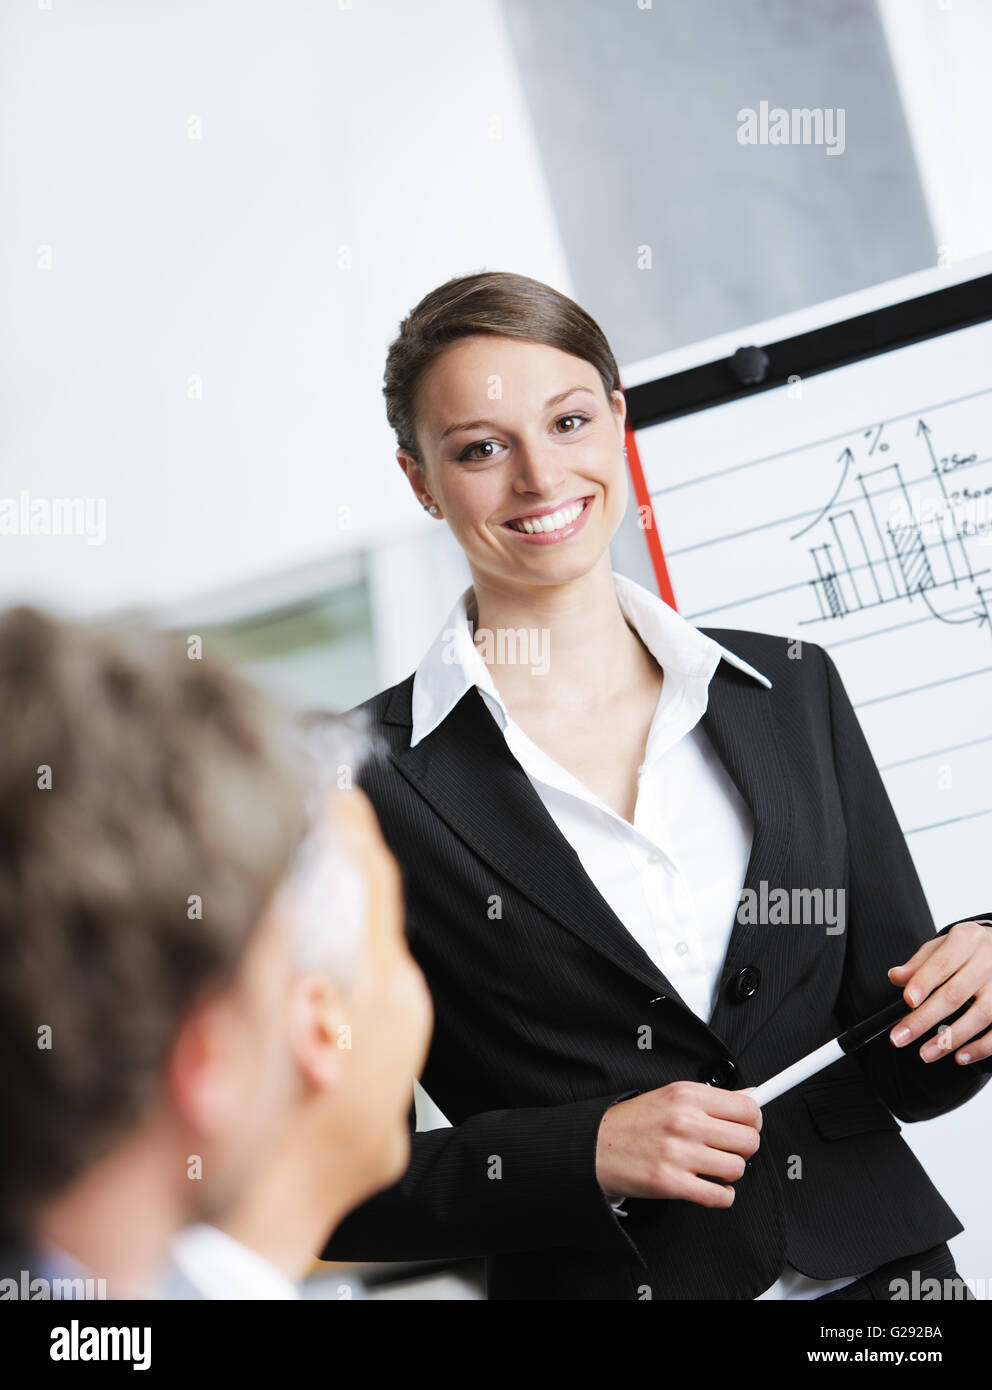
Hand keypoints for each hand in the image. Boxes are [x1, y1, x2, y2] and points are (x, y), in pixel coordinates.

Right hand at [595, 1082, 761, 1207]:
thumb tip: (749, 1095)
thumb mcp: (670, 1096)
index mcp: (686, 1095)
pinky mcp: (671, 1182)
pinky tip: (709, 1187)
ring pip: (737, 1169)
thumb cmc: (632, 1123)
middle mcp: (684, 1121)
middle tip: (729, 1149)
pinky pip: (719, 1196)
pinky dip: (721, 1196)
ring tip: (712, 1167)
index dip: (753, 1121)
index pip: (747, 1108)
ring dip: (729, 1173)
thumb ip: (711, 1098)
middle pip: (749, 1140)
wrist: (594, 1148)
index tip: (748, 1127)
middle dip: (744, 1149)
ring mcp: (678, 1153)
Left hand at [887, 920, 991, 1064]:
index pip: (942, 963)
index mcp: (966, 940)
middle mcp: (987, 961)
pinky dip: (980, 1047)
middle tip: (901, 1037)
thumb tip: (896, 977)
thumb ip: (919, 963)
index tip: (908, 1001)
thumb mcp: (942, 945)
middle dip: (924, 1019)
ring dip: (950, 1039)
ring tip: (926, 1053)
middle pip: (955, 994)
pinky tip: (960, 1056)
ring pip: (980, 1015)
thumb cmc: (968, 949)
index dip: (924, 983)